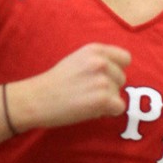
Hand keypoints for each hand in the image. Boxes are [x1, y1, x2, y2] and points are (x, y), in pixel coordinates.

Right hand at [10, 43, 130, 129]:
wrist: (37, 99)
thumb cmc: (55, 82)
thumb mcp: (77, 59)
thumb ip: (98, 60)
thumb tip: (118, 70)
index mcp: (95, 50)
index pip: (125, 58)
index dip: (117, 69)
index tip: (105, 77)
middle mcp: (101, 62)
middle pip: (122, 78)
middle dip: (110, 87)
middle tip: (88, 92)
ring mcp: (103, 80)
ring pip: (119, 94)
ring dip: (106, 100)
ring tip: (85, 100)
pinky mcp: (103, 99)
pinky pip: (119, 108)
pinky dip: (107, 112)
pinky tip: (90, 109)